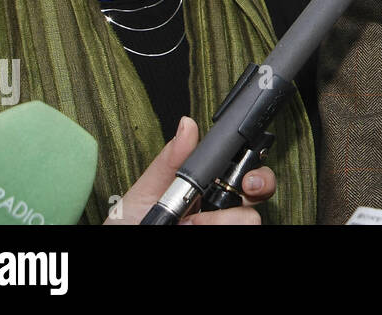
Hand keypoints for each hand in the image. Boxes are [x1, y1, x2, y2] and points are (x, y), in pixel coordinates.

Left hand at [104, 116, 274, 224]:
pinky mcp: (230, 239)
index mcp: (205, 187)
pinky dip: (218, 229)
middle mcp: (220, 209)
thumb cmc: (129, 227)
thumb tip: (187, 125)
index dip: (253, 166)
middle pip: (260, 190)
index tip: (246, 172)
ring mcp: (224, 227)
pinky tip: (196, 231)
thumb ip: (168, 162)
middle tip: (243, 190)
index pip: (243, 168)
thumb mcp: (143, 195)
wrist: (120, 256)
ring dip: (222, 219)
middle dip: (259, 185)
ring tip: (191, 225)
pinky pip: (244, 234)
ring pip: (250, 219)